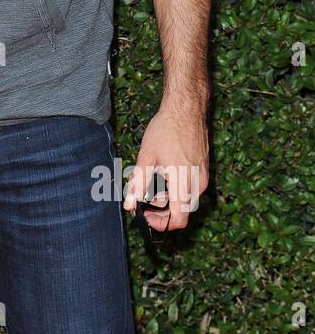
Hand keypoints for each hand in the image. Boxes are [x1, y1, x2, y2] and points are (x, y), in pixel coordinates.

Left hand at [122, 99, 208, 233]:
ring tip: (152, 181)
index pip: (178, 220)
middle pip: (181, 213)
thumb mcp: (146, 157)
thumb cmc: (166, 130)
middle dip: (161, 211)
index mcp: (183, 183)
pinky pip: (190, 190)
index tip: (145, 216)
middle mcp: (197, 184)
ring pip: (186, 202)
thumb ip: (138, 184)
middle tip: (143, 199)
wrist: (186, 110)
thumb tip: (130, 206)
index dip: (160, 224)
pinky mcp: (203, 171)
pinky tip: (164, 174)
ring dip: (168, 200)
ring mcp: (203, 178)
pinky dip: (176, 190)